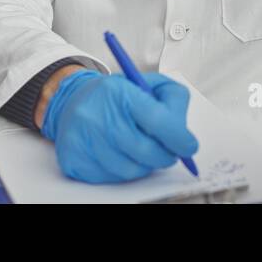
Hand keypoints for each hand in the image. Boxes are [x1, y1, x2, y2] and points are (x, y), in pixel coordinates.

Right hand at [40, 70, 198, 183]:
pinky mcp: (74, 160)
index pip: (157, 119)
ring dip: (144, 165)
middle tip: (168, 153)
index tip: (189, 146)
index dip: (178, 138)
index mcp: (119, 92)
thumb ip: (173, 102)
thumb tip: (185, 137)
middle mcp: (97, 115)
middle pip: (145, 151)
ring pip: (130, 170)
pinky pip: (111, 178)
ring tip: (142, 150)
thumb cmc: (118, 95)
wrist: (72, 101)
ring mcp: (84, 139)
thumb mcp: (149, 83)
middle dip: (164, 156)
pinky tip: (121, 154)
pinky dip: (123, 170)